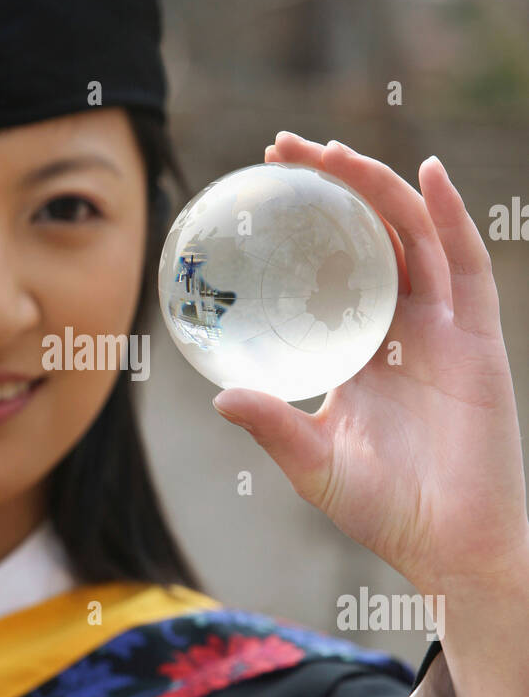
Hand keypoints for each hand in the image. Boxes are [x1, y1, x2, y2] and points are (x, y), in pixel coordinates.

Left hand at [212, 131, 528, 595]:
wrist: (451, 548)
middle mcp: (403, 327)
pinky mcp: (479, 339)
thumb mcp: (312, 462)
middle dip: (331, 184)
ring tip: (331, 152)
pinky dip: (450, 216)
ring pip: (413, 235)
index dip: (303, 221)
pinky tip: (429, 174)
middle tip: (280, 148)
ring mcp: (443, 329)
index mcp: (363, 347)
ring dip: (376, 186)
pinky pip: (467, 265)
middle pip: (370, 233)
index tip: (260, 185)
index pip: (331, 264)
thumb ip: (273, 425)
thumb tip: (219, 394)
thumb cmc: (384, 510)